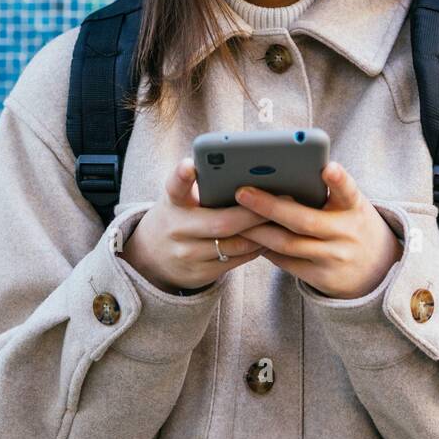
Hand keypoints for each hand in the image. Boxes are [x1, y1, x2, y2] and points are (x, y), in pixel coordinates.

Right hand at [117, 157, 269, 292]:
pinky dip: (256, 248)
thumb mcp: (181, 198)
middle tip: (284, 200)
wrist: (153, 256)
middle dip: (255, 213)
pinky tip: (271, 237)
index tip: (190, 165)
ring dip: (262, 232)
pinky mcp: (200, 274)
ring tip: (285, 218)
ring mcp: (187, 255)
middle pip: (222, 222)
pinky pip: (236, 261)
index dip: (182, 175)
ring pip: (235, 245)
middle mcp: (177, 229)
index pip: (175, 186)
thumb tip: (246, 167)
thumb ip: (202, 184)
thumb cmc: (180, 214)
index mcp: (173, 202)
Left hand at [234, 161, 402, 298]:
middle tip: (242, 192)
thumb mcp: (350, 205)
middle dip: (269, 206)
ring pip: (288, 244)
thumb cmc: (352, 223)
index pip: (348, 190)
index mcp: (355, 207)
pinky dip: (266, 249)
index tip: (327, 167)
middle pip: (303, 221)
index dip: (338, 179)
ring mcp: (334, 259)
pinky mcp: (322, 278)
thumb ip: (327, 191)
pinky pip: (286, 263)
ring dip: (258, 230)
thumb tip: (280, 174)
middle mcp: (346, 233)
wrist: (378, 269)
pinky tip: (249, 236)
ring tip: (235, 214)